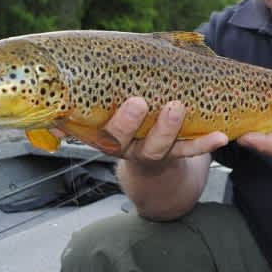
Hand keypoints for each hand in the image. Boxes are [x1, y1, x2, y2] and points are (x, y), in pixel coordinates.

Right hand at [49, 98, 227, 171]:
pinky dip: (205, 144)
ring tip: (177, 108)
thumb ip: (75, 111)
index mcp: (98, 134)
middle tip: (136, 103)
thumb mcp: (96, 115)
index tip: (79, 110)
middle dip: (126, 122)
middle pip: (119, 139)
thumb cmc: (122, 121)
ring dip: (167, 128)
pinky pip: (189, 152)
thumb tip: (50, 119)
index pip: (87, 129)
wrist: (153, 168)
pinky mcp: (175, 155)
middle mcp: (122, 146)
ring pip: (156, 146)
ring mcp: (149, 151)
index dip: (79, 123)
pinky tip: (220, 136)